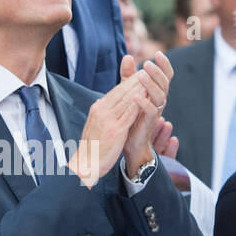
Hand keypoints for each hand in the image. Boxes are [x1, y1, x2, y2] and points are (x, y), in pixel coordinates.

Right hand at [68, 59, 144, 186]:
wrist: (85, 164)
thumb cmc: (93, 148)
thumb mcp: (97, 126)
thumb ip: (104, 113)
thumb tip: (108, 103)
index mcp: (98, 109)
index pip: (115, 92)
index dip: (128, 83)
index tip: (138, 75)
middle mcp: (101, 110)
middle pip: (121, 91)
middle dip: (134, 81)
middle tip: (148, 71)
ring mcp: (108, 119)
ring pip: (126, 99)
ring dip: (138, 88)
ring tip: (150, 78)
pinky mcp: (115, 130)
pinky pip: (129, 113)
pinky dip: (138, 102)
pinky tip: (146, 96)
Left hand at [121, 51, 174, 176]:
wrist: (128, 141)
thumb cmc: (131, 115)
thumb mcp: (128, 91)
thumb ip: (129, 76)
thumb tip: (128, 56)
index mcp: (156, 91)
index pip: (165, 76)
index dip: (164, 65)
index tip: (158, 53)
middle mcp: (159, 100)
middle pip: (165, 83)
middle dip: (157, 72)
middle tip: (147, 63)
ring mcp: (156, 111)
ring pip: (160, 95)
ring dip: (151, 84)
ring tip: (141, 75)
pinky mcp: (149, 123)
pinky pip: (151, 111)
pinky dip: (144, 103)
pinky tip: (136, 96)